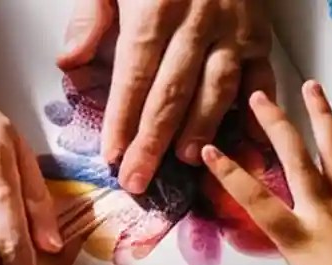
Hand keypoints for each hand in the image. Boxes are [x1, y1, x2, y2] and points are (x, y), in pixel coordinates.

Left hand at [59, 0, 275, 193]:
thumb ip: (90, 15)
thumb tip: (70, 62)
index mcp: (155, 7)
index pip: (136, 75)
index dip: (123, 120)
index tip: (112, 156)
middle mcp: (198, 21)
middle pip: (173, 93)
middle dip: (153, 142)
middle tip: (138, 180)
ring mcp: (234, 29)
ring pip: (218, 90)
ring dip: (201, 130)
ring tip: (185, 162)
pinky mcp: (260, 34)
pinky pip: (261, 78)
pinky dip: (257, 113)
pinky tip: (247, 142)